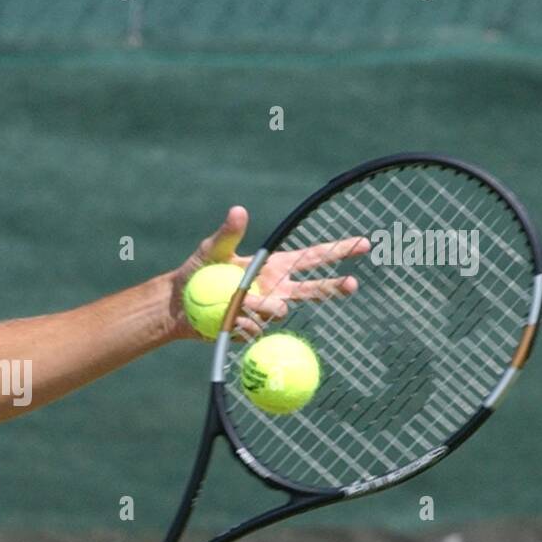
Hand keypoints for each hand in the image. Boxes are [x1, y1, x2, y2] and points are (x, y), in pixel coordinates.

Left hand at [163, 206, 369, 341]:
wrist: (177, 306)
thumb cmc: (195, 272)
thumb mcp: (212, 249)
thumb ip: (227, 234)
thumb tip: (238, 211)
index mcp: (273, 266)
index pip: (313, 257)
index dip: (338, 250)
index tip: (364, 244)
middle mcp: (276, 289)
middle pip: (314, 289)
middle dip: (334, 286)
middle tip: (353, 284)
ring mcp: (266, 312)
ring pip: (279, 313)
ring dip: (262, 306)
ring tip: (239, 301)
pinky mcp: (253, 331)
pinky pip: (256, 331)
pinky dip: (241, 324)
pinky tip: (227, 320)